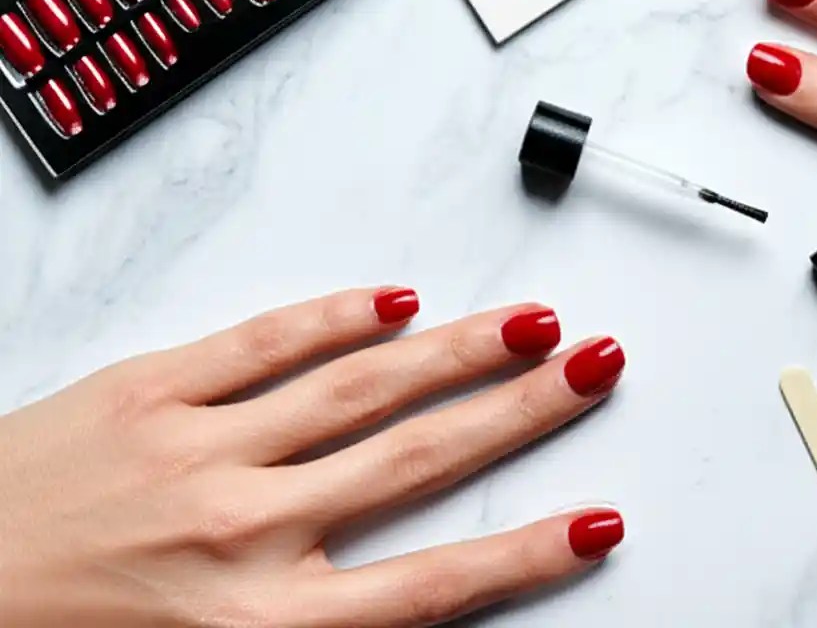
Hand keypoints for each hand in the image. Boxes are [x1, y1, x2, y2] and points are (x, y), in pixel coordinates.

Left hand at [0, 288, 625, 626]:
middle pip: (420, 459)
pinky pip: (260, 343)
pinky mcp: (142, 390)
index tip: (595, 521)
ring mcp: (194, 449)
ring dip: (458, 350)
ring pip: (358, 388)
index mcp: (256, 626)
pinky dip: (333, 318)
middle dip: (524, 411)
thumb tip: (397, 603)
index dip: (529, 552)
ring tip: (529, 322)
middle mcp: (240, 532)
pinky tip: (391, 299)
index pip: (434, 585)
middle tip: (592, 368)